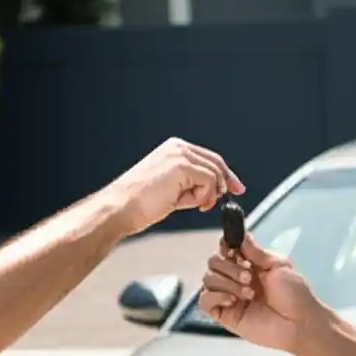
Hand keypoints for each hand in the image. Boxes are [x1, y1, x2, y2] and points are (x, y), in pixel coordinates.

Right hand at [108, 137, 245, 234]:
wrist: (121, 208)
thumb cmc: (140, 204)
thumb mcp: (173, 189)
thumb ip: (192, 185)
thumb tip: (214, 191)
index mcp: (174, 149)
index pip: (208, 158)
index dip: (225, 173)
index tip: (234, 187)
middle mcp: (177, 147)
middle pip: (216, 162)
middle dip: (226, 182)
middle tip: (230, 197)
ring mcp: (179, 154)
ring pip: (214, 173)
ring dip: (210, 194)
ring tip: (197, 205)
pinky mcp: (182, 166)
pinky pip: (209, 181)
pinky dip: (205, 196)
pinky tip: (192, 203)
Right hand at [198, 233, 319, 352]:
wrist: (300, 323)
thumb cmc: (295, 295)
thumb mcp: (278, 265)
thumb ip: (257, 251)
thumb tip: (242, 235)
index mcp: (250, 265)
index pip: (226, 250)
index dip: (226, 247)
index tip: (234, 250)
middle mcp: (237, 279)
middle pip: (214, 263)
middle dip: (230, 267)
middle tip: (249, 277)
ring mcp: (229, 297)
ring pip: (208, 280)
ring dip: (227, 283)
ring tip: (249, 293)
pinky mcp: (225, 315)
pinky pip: (205, 301)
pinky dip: (215, 296)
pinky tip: (233, 300)